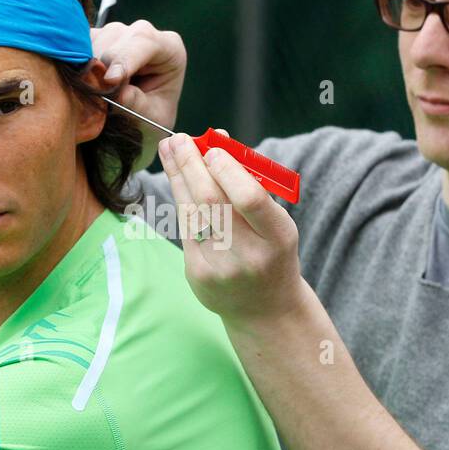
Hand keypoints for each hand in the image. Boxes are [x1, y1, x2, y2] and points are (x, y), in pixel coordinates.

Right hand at [90, 20, 185, 169]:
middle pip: (113, 41)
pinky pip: (76, 47)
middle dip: (102, 70)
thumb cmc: (153, 117)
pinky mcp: (94, 38)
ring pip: (91, 42)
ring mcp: (115, 32)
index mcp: (168, 47)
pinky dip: (76, 67)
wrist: (142, 118)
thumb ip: (139, 104)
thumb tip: (118, 93)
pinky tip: (83, 86)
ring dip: (87, 71)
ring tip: (94, 97)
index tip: (111, 80)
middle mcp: (141, 32)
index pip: (144, 41)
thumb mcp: (154, 117)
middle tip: (96, 100)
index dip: (124, 59)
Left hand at [157, 132, 307, 324]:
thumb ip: (250, 183)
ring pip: (192, 212)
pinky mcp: (198, 275)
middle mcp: (249, 256)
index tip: (212, 148)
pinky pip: (186, 228)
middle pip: (212, 202)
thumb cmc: (272, 251)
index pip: (249, 198)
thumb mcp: (276, 221)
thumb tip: (217, 140)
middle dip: (192, 165)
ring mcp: (220, 269)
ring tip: (170, 149)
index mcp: (278, 238)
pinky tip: (177, 179)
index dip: (227, 170)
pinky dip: (181, 199)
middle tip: (180, 139)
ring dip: (178, 176)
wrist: (265, 309)